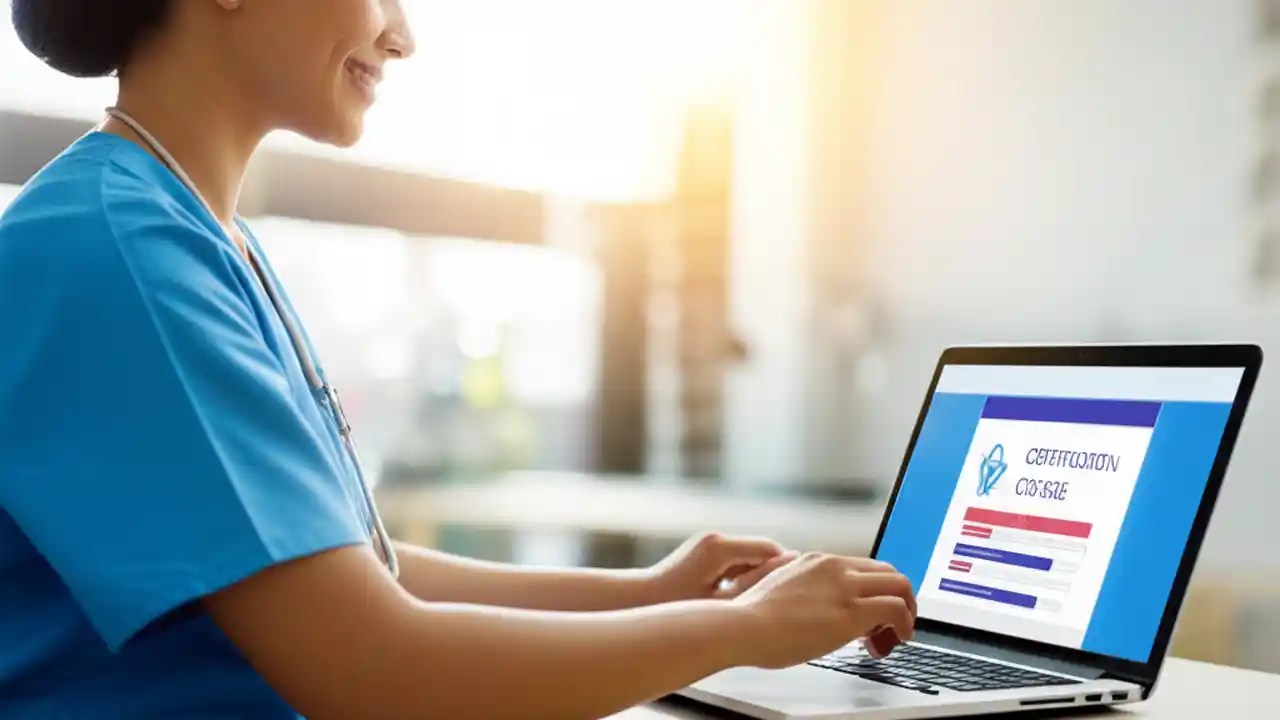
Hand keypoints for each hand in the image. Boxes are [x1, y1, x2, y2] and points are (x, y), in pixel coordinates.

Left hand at [646, 532, 798, 602]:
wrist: (641, 600)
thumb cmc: (677, 607)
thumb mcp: (720, 606)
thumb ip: (753, 591)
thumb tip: (782, 584)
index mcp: (720, 548)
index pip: (769, 549)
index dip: (788, 568)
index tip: (801, 587)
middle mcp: (715, 538)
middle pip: (760, 550)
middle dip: (775, 572)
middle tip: (790, 595)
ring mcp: (709, 542)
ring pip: (749, 554)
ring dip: (758, 574)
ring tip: (769, 599)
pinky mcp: (705, 549)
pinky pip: (735, 558)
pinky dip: (743, 574)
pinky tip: (746, 596)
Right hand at [731, 552, 915, 668]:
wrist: (742, 626)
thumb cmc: (751, 619)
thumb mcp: (778, 591)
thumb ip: (799, 590)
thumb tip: (807, 605)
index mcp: (816, 561)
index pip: (863, 567)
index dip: (875, 590)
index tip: (873, 612)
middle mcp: (834, 567)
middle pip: (888, 571)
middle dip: (897, 597)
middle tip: (891, 625)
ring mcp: (845, 586)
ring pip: (900, 585)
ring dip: (906, 612)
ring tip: (896, 635)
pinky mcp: (852, 611)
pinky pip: (896, 609)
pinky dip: (905, 624)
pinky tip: (896, 640)